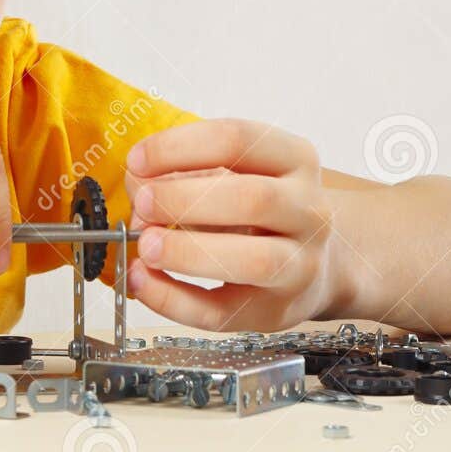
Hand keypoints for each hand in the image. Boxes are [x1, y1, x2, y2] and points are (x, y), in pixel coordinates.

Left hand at [124, 119, 338, 331]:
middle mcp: (308, 210)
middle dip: (186, 200)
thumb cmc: (261, 212)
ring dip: (188, 252)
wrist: (314, 265)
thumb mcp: (232, 175)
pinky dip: (173, 299)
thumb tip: (137, 185)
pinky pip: (221, 312)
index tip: (137, 160)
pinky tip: (142, 281)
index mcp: (295, 160)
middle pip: (254, 199)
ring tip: (144, 246)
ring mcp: (300, 265)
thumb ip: (180, 173)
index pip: (238, 139)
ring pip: (254, 261)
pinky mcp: (273, 312)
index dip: (179, 148)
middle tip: (141, 204)